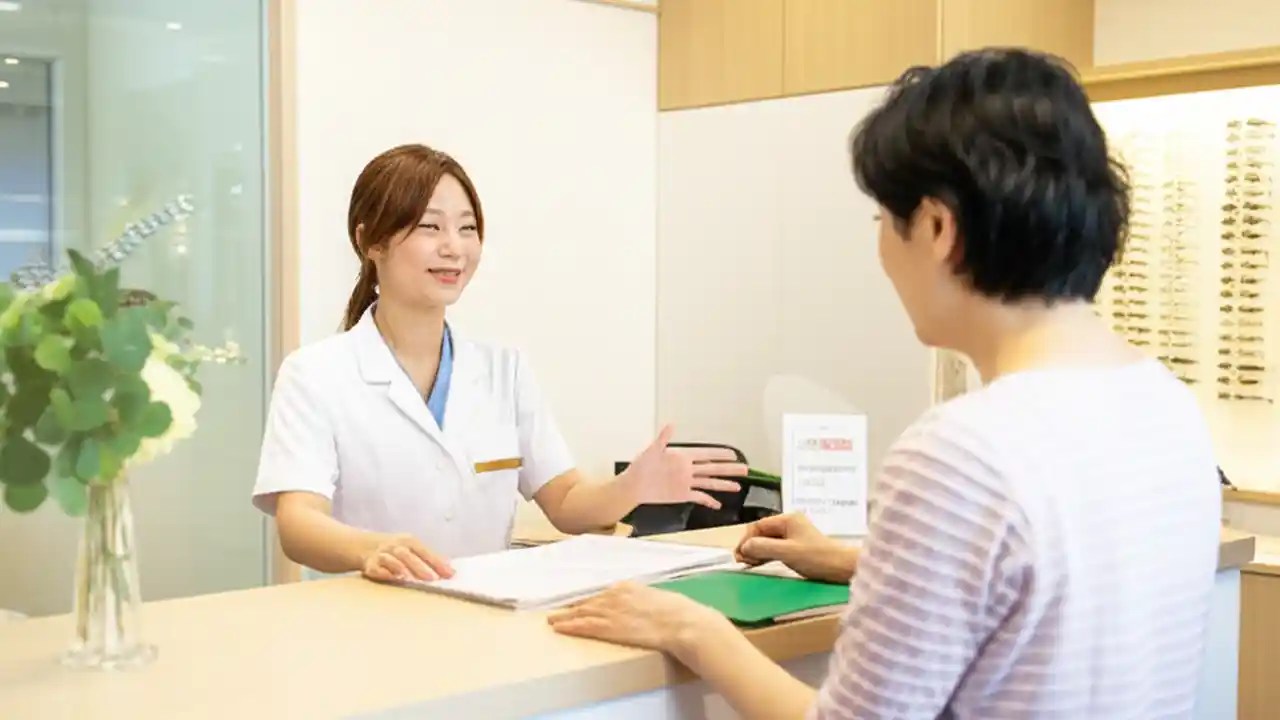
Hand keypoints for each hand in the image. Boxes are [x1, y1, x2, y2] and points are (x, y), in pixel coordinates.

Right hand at [361, 533, 454, 582]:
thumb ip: (429, 559)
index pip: (425, 551)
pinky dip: (383, 573)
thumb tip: (451, 572)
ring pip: (391, 559)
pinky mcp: (370, 565)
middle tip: (432, 579)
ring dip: (401, 568)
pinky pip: (376, 568)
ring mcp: (381, 554)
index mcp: (409, 541)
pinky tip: (392, 578)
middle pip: (408, 555)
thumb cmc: (397, 550)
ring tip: (411, 579)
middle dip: (420, 567)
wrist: (364, 545)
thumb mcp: (412, 548)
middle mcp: (395, 546)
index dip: (437, 562)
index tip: (450, 574)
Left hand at [547, 582, 733, 661]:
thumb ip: (642, 599)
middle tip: (556, 608)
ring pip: (581, 612)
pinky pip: (584, 625)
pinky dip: (569, 626)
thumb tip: (640, 605)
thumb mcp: (656, 598)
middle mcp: (614, 595)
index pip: (601, 591)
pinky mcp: (609, 627)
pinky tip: (558, 627)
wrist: (680, 623)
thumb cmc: (677, 611)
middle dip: (572, 605)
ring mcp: (610, 610)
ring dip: (565, 615)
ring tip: (551, 619)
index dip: (587, 596)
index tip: (577, 599)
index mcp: (627, 585)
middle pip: (588, 600)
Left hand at [621, 425, 746, 509]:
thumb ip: (663, 439)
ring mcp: (686, 483)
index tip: (734, 453)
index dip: (719, 453)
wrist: (633, 486)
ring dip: (723, 484)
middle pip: (712, 469)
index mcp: (683, 457)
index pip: (705, 454)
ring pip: (709, 483)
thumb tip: (671, 424)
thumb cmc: (641, 466)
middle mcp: (688, 469)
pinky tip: (718, 505)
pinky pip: (699, 497)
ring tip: (738, 486)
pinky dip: (708, 501)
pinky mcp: (682, 495)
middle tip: (745, 468)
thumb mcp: (652, 451)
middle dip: (729, 469)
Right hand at [735, 513, 856, 584]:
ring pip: (768, 541)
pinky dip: (766, 555)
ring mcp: (794, 535)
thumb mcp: (787, 552)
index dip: (746, 539)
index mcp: (787, 520)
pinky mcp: (797, 547)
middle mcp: (790, 524)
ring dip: (757, 551)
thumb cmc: (816, 557)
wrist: (842, 568)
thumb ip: (763, 547)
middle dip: (750, 546)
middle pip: (762, 533)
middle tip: (742, 562)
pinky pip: (775, 548)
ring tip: (748, 564)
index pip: (758, 526)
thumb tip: (744, 547)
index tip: (739, 555)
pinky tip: (759, 563)